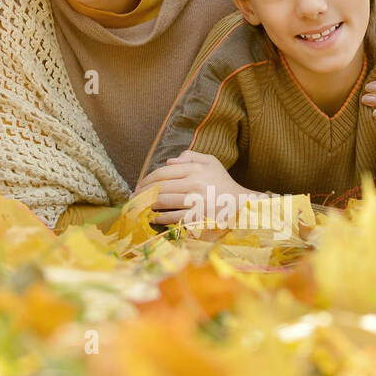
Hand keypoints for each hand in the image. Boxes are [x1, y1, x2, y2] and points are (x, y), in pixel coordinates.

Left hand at [136, 150, 261, 226]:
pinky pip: (173, 217)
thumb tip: (168, 162)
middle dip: (143, 193)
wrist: (242, 204)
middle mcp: (194, 184)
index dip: (147, 179)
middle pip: (160, 188)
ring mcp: (196, 201)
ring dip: (148, 205)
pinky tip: (153, 218)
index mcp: (195, 169)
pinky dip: (160, 218)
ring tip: (140, 207)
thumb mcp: (211, 162)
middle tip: (133, 198)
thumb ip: (190, 157)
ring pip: (164, 202)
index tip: (139, 185)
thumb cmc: (223, 182)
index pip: (163, 173)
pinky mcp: (198, 217)